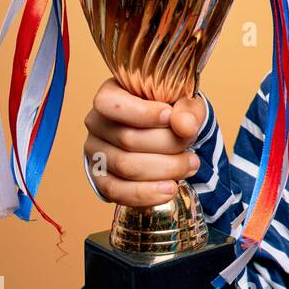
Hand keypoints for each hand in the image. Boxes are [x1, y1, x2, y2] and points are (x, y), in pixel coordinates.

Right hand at [82, 77, 205, 206]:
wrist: (170, 135)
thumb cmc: (173, 112)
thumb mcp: (184, 103)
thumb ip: (187, 110)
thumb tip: (185, 126)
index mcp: (110, 95)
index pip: (112, 104)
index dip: (143, 114)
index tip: (170, 117)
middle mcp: (96, 123)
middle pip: (127, 139)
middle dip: (167, 145)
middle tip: (192, 147)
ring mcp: (95, 152)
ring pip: (126, 167)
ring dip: (165, 170)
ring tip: (190, 165)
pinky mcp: (100, 179)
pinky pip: (117, 192)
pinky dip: (147, 194)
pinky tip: (170, 188)